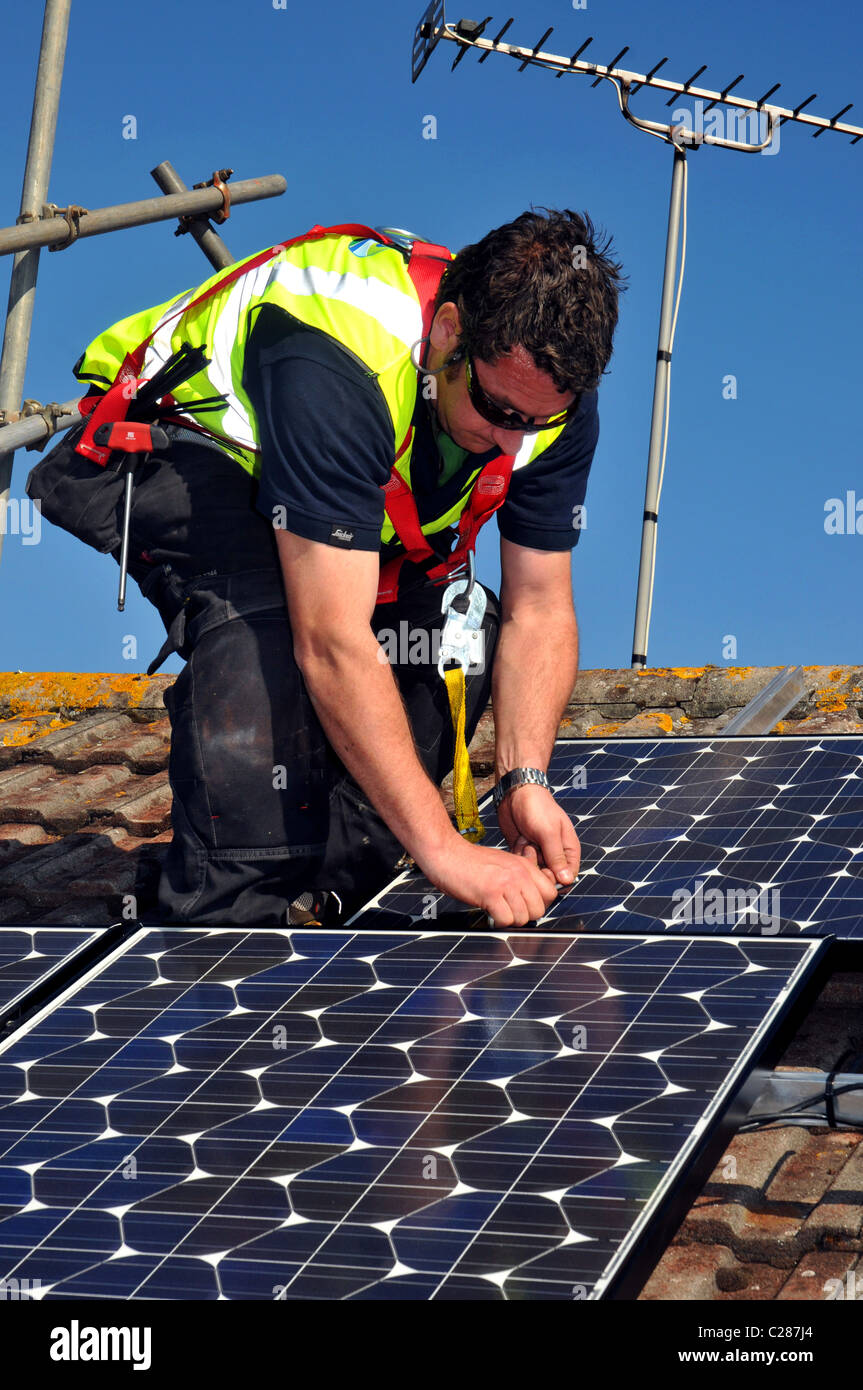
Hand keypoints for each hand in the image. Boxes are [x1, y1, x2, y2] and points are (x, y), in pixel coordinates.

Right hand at [417, 836, 560, 927]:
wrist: (446, 853)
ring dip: (510, 920)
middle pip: (539, 909)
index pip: (550, 893)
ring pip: (523, 918)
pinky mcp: (491, 894)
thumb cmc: (470, 860)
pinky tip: (490, 913)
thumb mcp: (503, 860)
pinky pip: (506, 920)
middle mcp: (518, 874)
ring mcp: (506, 884)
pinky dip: (498, 922)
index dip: (539, 904)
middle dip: (525, 916)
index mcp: (524, 865)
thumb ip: (521, 874)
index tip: (526, 906)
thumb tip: (533, 893)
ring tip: (497, 911)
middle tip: (509, 911)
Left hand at [496, 784, 580, 888]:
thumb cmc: (537, 807)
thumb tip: (567, 880)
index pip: (568, 876)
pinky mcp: (524, 851)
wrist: (516, 793)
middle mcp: (554, 853)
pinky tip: (519, 839)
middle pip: (549, 877)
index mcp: (568, 849)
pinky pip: (521, 864)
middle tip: (533, 848)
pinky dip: (518, 854)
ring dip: (527, 859)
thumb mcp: (548, 832)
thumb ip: (557, 857)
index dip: (556, 879)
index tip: (545, 869)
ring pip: (533, 871)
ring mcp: (539, 852)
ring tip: (526, 839)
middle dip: (538, 867)